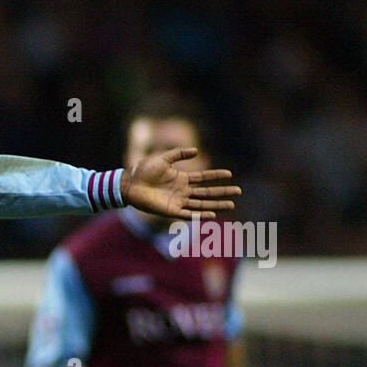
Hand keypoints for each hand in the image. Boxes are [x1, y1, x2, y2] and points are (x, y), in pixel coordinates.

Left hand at [121, 148, 240, 219]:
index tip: (230, 174)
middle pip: (207, 192)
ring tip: (231, 205)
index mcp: (181, 178)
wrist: (129, 183)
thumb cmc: (143, 170)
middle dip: (222, 192)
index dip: (216, 176)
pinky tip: (212, 214)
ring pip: (201, 204)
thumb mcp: (163, 158)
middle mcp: (182, 191)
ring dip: (216, 205)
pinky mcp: (170, 211)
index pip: (203, 178)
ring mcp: (177, 201)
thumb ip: (179, 154)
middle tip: (238, 192)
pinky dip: (200, 215)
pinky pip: (188, 214)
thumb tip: (197, 151)